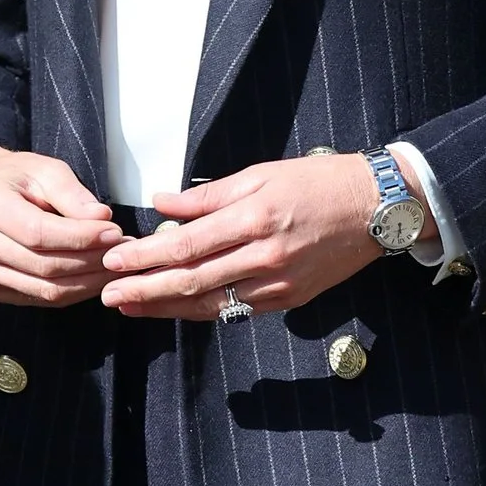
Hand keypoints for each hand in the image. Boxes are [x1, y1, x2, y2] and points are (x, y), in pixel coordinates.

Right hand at [0, 147, 117, 309]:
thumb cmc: (17, 178)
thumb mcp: (45, 169)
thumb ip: (72, 194)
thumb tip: (101, 219)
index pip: (39, 233)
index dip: (80, 238)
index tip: (114, 232)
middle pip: (45, 266)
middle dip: (92, 261)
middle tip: (124, 251)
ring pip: (47, 289)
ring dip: (89, 281)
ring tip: (116, 265)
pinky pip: (42, 299)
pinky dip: (75, 291)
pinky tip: (96, 277)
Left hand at [102, 155, 381, 320]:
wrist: (376, 206)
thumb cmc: (318, 182)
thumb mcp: (261, 174)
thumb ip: (208, 197)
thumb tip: (162, 205)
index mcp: (253, 218)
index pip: (185, 245)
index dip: (144, 257)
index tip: (112, 261)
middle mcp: (263, 256)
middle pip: (190, 281)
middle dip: (144, 291)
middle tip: (108, 296)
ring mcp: (277, 284)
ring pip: (210, 304)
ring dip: (165, 308)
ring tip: (131, 307)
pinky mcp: (289, 300)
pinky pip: (235, 310)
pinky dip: (201, 311)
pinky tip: (174, 310)